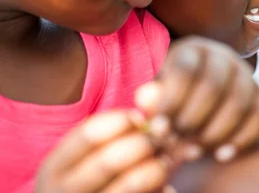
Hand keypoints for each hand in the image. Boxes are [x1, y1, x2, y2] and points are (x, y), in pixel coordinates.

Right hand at [36, 110, 172, 192]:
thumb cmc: (91, 178)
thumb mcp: (87, 155)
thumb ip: (115, 129)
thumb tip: (150, 105)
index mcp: (54, 169)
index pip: (89, 134)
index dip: (123, 120)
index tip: (141, 118)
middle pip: (109, 160)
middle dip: (145, 144)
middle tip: (167, 137)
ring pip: (129, 185)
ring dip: (159, 167)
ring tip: (172, 158)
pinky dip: (162, 190)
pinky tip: (168, 186)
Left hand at [135, 36, 258, 162]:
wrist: (203, 102)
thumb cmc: (173, 97)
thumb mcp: (158, 94)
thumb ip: (151, 98)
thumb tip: (145, 99)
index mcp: (193, 50)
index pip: (185, 70)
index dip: (171, 101)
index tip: (158, 129)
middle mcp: (224, 56)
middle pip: (213, 86)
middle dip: (192, 121)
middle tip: (176, 145)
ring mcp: (246, 76)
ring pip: (238, 103)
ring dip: (214, 134)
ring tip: (193, 152)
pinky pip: (258, 118)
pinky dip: (240, 141)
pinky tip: (220, 155)